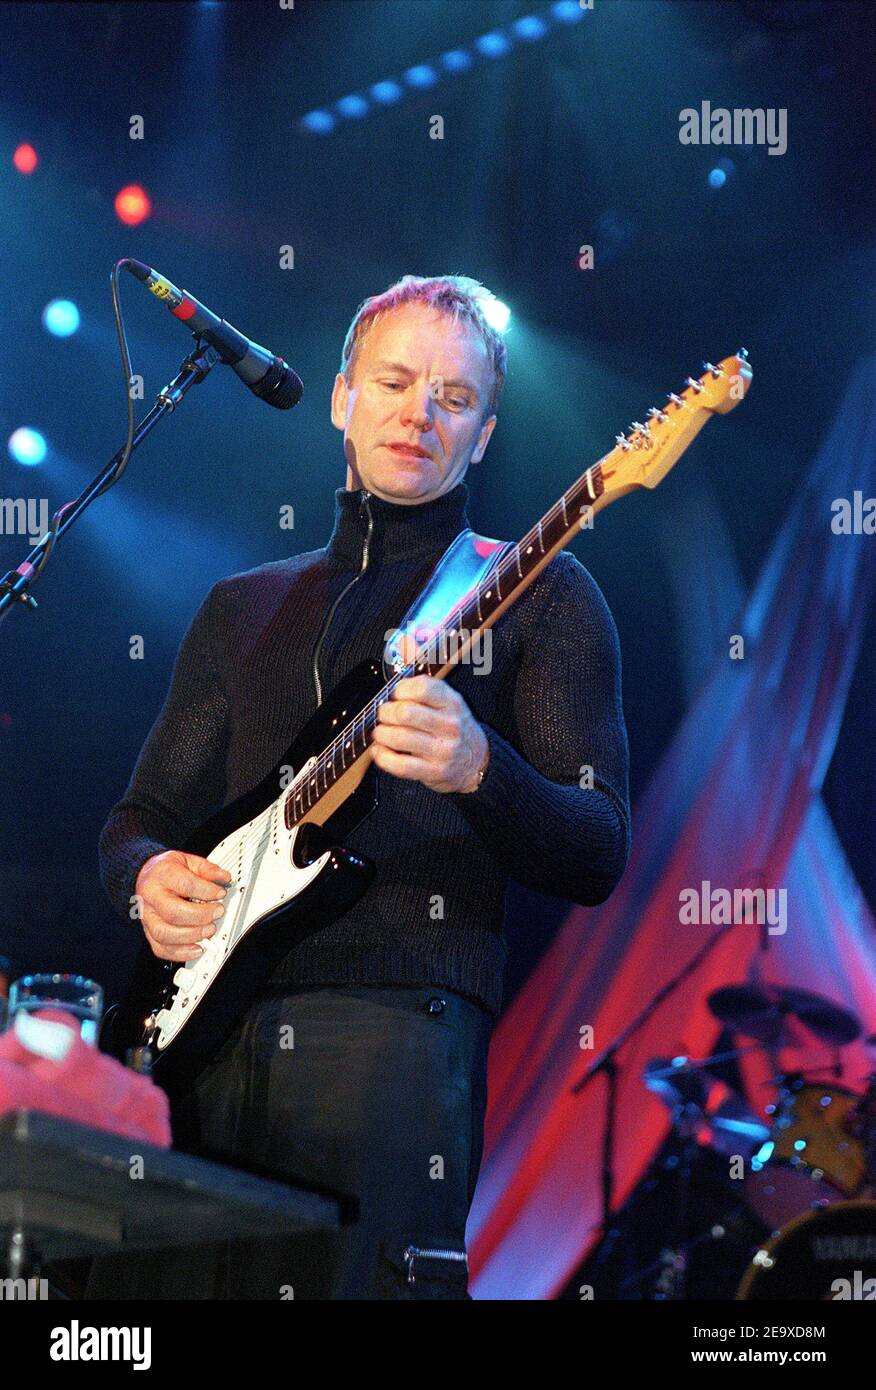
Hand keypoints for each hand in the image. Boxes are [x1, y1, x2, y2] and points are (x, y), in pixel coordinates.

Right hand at [134, 850, 232, 961]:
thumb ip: (206, 869)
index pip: (185, 885)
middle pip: (174, 913)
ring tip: (209, 930)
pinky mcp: (148, 932)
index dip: (206, 891)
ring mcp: (147, 916)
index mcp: (161, 875)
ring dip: (192, 936)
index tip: (220, 893)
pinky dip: (181, 953)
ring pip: (165, 934)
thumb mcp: (187, 860)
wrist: (145, 875)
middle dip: (201, 916)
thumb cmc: (166, 870)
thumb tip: (223, 878)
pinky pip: (160, 948)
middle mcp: (151, 897)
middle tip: (217, 913)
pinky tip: (197, 948)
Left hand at [372, 673, 488, 793]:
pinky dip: (382, 756)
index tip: (396, 695)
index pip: (421, 688)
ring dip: (381, 734)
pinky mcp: (432, 771)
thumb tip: (394, 685)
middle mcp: (450, 725)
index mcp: (452, 703)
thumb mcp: (449, 703)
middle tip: (384, 715)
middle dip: (385, 712)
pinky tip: (380, 751)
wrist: (476, 761)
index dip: (400, 689)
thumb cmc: (454, 729)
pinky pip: (399, 764)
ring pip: (399, 738)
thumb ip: (425, 690)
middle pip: (405, 713)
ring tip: (381, 733)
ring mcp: (442, 750)